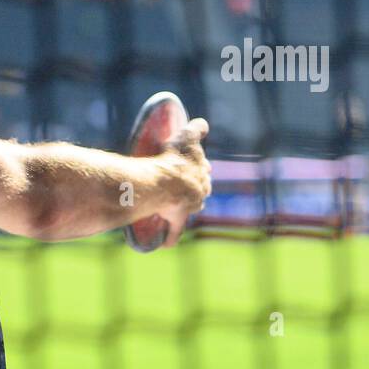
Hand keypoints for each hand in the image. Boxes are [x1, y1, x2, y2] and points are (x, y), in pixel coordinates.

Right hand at [155, 117, 210, 245]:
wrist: (165, 184)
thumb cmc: (174, 161)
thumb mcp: (185, 139)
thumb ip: (195, 130)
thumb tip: (203, 123)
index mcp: (202, 173)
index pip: (203, 170)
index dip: (199, 168)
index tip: (194, 167)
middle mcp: (199, 191)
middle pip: (200, 189)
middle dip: (196, 187)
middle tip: (185, 185)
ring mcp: (188, 206)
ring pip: (190, 207)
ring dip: (186, 208)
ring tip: (177, 207)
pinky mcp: (176, 219)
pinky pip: (174, 230)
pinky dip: (171, 237)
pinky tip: (167, 244)